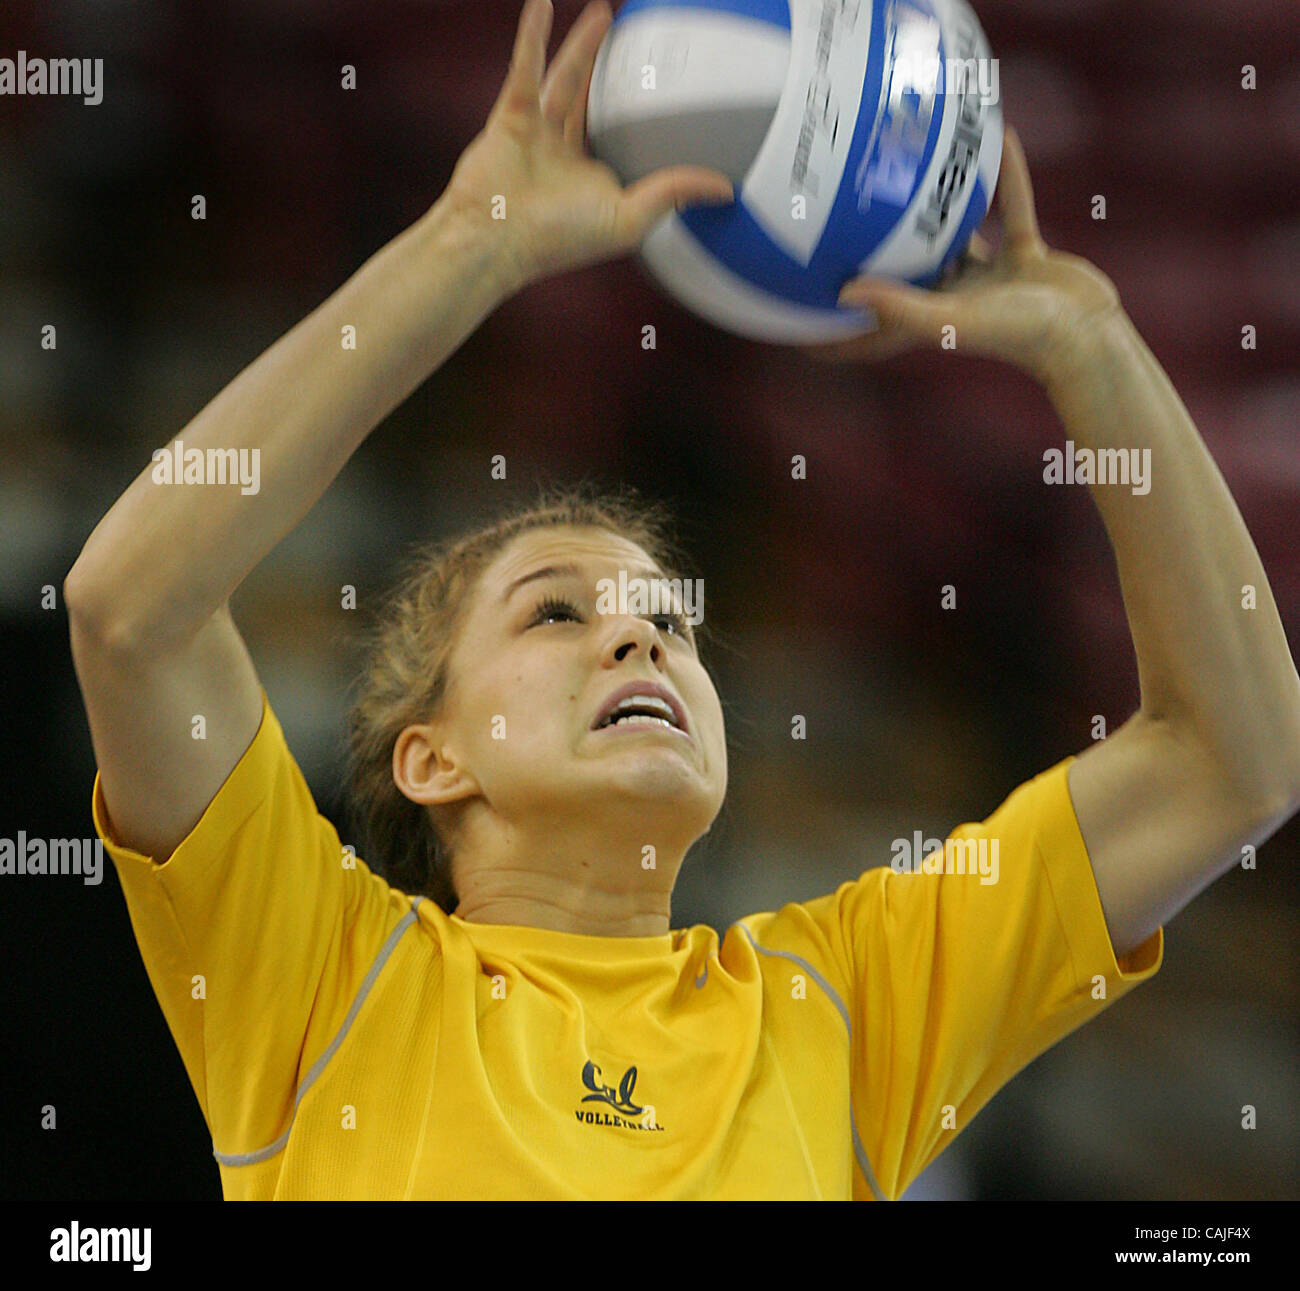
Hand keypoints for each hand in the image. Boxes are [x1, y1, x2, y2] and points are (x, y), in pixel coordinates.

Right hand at [442, 0, 734, 296]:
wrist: (499, 238)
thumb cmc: (558, 240)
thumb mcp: (630, 219)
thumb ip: (674, 193)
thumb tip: (724, 187)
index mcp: (592, 177)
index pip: (624, 143)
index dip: (642, 123)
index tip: (668, 102)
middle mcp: (564, 153)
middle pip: (595, 103)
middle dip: (612, 76)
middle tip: (635, 45)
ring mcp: (538, 132)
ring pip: (566, 78)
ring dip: (582, 46)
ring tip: (604, 14)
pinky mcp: (513, 115)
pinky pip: (526, 68)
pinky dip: (532, 37)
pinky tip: (542, 6)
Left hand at [805, 127, 1124, 381]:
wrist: (1085, 337)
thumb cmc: (1017, 336)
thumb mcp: (950, 318)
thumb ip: (898, 305)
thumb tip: (843, 293)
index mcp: (930, 318)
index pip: (873, 322)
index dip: (838, 322)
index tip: (796, 314)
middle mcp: (955, 297)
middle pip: (908, 272)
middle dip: (880, 254)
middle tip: (846, 222)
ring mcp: (992, 277)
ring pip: (959, 234)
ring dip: (943, 206)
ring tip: (919, 168)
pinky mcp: (1027, 256)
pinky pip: (1011, 207)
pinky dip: (1008, 176)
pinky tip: (999, 137)